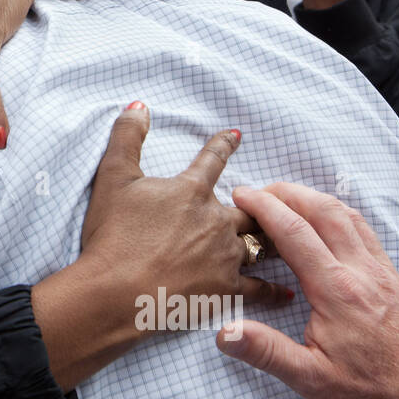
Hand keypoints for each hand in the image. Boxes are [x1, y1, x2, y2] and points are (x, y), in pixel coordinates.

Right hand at [33, 103, 287, 390]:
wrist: (115, 292)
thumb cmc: (113, 235)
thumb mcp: (112, 177)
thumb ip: (127, 137)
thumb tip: (139, 106)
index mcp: (191, 191)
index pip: (213, 160)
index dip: (223, 146)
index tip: (237, 135)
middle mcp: (216, 221)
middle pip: (250, 208)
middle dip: (261, 204)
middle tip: (271, 202)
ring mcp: (224, 257)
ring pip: (259, 244)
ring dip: (270, 241)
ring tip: (284, 242)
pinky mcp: (225, 290)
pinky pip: (258, 287)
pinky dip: (273, 289)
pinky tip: (286, 291)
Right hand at [217, 182, 398, 398]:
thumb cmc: (377, 395)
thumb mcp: (314, 381)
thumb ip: (267, 352)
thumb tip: (225, 333)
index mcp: (337, 292)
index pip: (294, 233)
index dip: (264, 208)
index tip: (241, 195)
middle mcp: (362, 272)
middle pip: (323, 210)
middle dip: (287, 193)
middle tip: (259, 191)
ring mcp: (382, 273)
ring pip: (348, 216)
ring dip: (314, 199)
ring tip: (288, 200)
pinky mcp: (395, 279)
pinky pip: (366, 232)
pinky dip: (340, 215)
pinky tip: (329, 225)